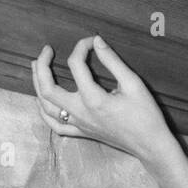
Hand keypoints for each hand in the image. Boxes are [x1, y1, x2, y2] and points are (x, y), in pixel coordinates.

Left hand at [31, 38, 174, 163]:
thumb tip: (96, 41)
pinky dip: (44, 112)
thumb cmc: (146, 116)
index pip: (76, 65)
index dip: (80, 47)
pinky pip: (55, 125)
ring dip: (37, 85)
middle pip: (47, 88)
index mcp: (94, 99)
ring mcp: (80, 125)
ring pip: (46, 106)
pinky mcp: (83, 133)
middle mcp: (81, 113)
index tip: (90, 41)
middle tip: (47, 50)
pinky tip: (41, 100)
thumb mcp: (134, 84)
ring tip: (36, 68)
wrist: (151, 146)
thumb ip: (112, 61)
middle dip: (42, 66)